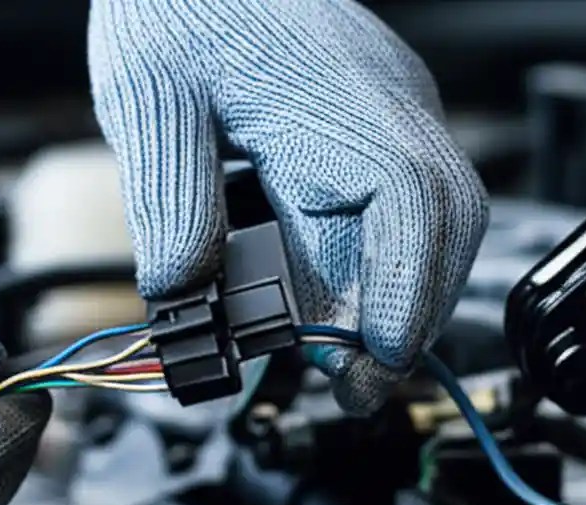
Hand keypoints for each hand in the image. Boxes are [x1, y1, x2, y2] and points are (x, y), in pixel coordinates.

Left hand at [89, 0, 487, 413]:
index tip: (374, 362)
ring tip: (319, 352)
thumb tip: (188, 304)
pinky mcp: (365, 128)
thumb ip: (172, 209)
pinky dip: (356, 263)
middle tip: (343, 385)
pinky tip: (311, 294)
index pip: (411, 204)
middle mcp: (387, 107)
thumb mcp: (148, 106)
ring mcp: (385, 115)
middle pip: (438, 230)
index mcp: (342, 98)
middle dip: (399, 316)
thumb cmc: (171, 4)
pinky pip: (384, 209)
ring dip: (378, 296)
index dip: (407, 291)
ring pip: (417, 229)